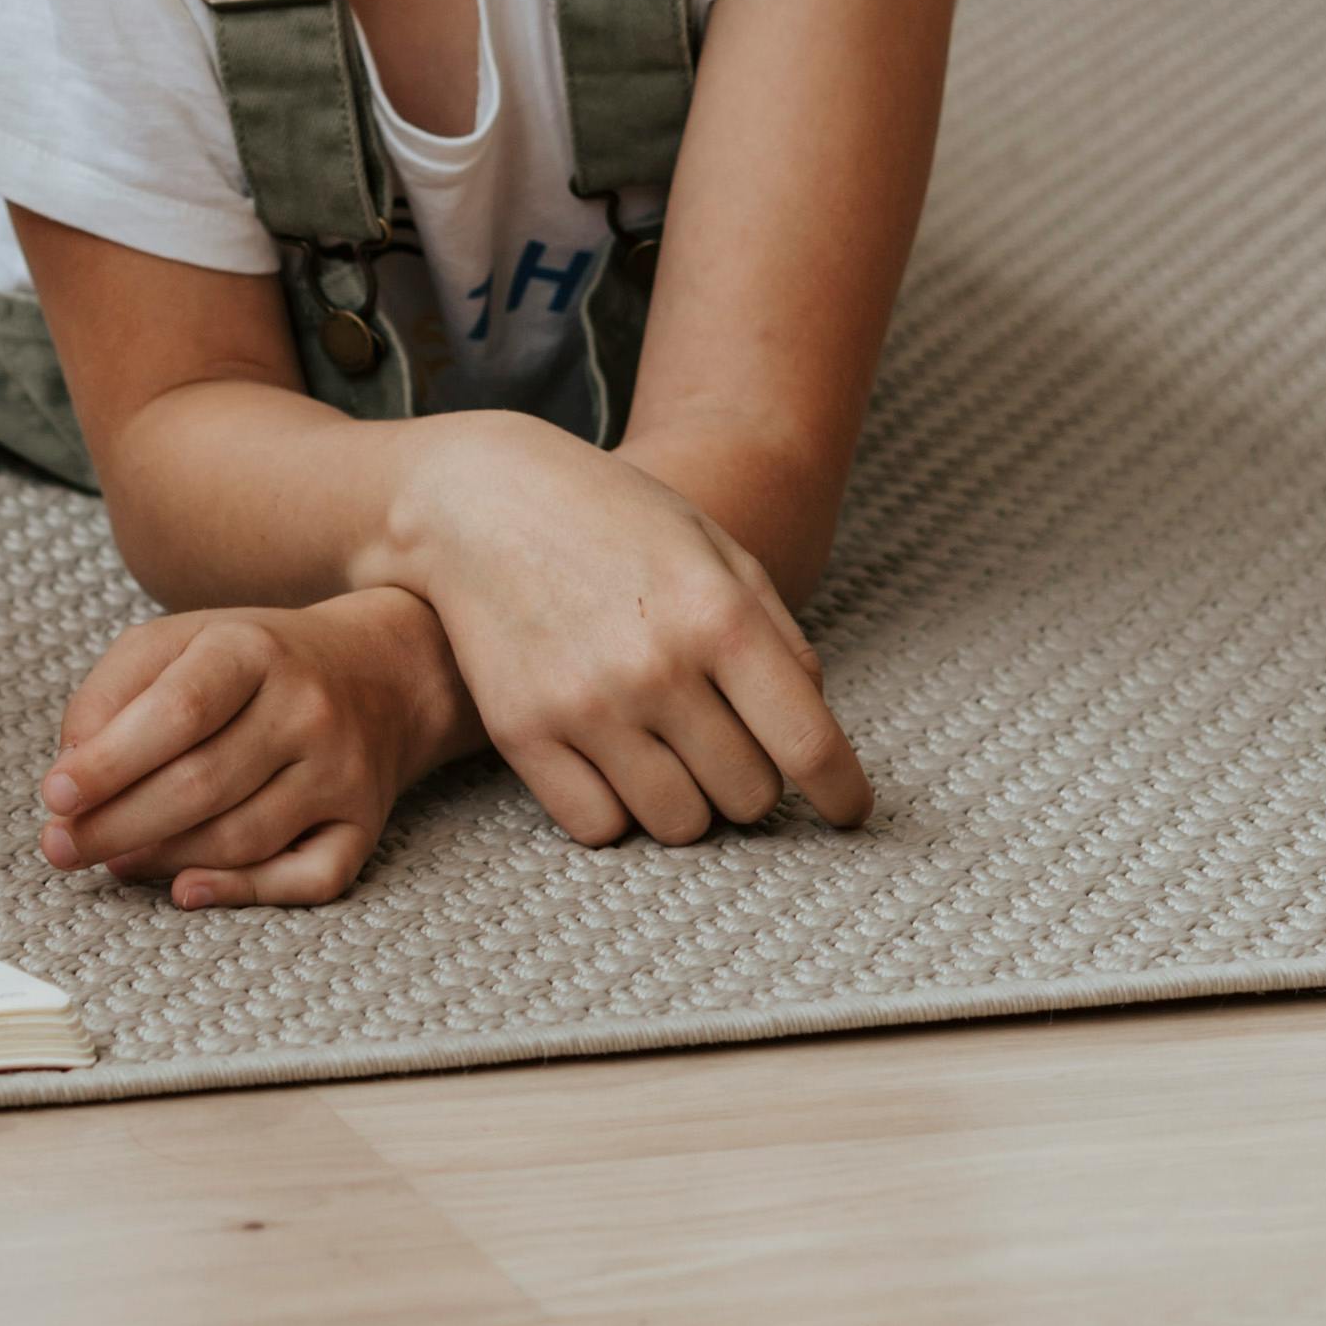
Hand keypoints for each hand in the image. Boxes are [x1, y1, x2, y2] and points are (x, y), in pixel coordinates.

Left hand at [39, 596, 441, 908]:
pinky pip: (306, 879)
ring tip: (110, 860)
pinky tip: (186, 889)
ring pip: (241, 837)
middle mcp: (306, 709)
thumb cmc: (252, 662)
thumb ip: (112, 692)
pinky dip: (243, 893)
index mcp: (252, 650)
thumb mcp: (179, 642)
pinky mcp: (364, 826)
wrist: (376, 672)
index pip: (177, 710)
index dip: (111, 760)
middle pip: (202, 784)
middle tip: (60, 848)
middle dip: (117, 825)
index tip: (54, 795)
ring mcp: (342, 772)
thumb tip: (72, 770)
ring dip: (163, 859)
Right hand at [383, 422, 868, 849]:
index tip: (848, 811)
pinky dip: (616, 807)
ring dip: (687, 799)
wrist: (477, 497)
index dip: (842, 794)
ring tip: (665, 745)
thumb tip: (814, 741)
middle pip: (749, 797)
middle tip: (722, 737)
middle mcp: (655, 668)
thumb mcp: (713, 549)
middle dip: (750, 778)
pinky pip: (601, 828)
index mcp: (717, 614)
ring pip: (681, 825)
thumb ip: (779, 639)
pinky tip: (609, 755)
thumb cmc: (612, 520)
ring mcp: (585, 707)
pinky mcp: (523, 734)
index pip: (808, 747)